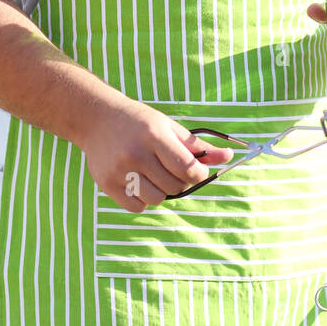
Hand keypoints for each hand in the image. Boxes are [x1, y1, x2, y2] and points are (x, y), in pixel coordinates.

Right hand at [80, 99, 232, 210]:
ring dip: (162, 191)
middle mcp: (136, 152)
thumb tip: (228, 157)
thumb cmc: (140, 123)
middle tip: (172, 169)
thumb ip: (198, 146)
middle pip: (174, 186)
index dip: (199, 174)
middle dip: (180, 181)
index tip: (198, 171)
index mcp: (154, 135)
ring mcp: (119, 170)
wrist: (98, 119)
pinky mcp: (107, 183)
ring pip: (157, 199)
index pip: (187, 168)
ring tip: (154, 175)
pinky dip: (143, 199)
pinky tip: (138, 181)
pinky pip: (137, 207)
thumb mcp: (169, 127)